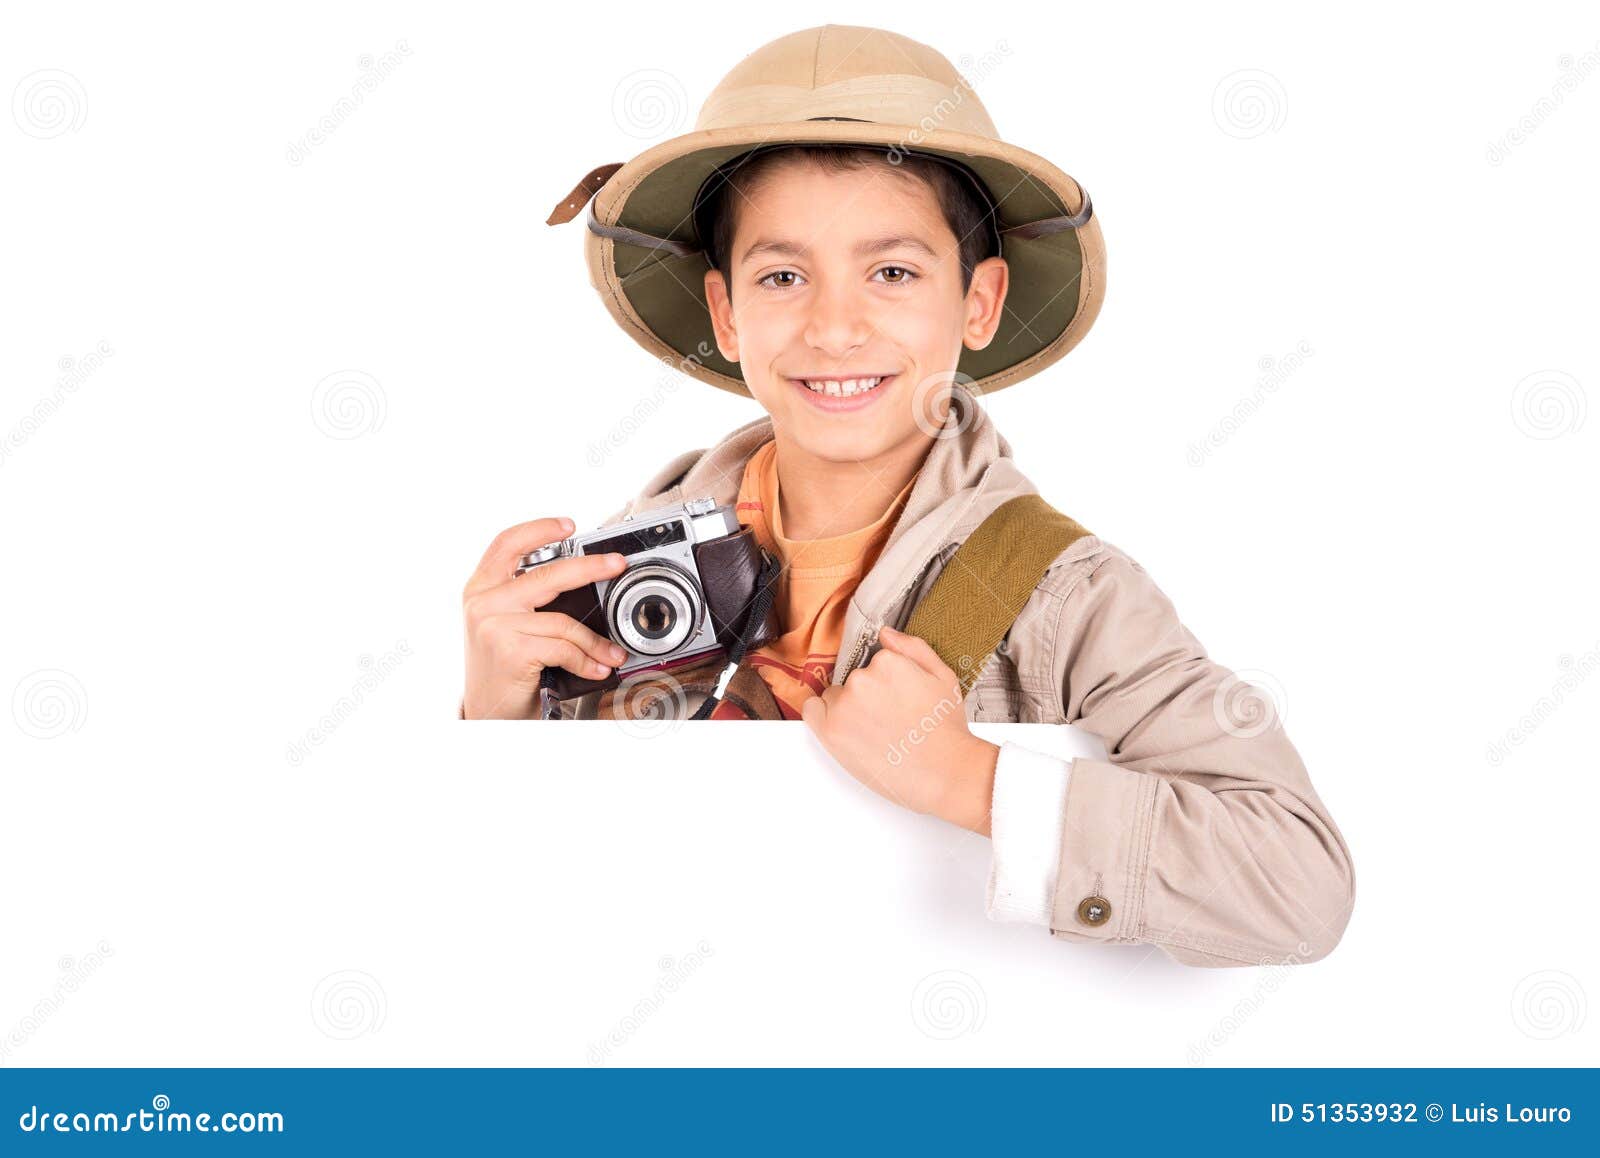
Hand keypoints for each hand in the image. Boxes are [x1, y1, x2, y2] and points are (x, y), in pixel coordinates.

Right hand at [461, 517, 630, 719]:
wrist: (486, 713)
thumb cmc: (502, 668)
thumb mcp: (501, 624)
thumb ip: (525, 598)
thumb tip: (580, 577)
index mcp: (480, 588)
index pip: (507, 543)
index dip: (540, 529)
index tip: (569, 525)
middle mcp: (483, 602)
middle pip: (548, 574)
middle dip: (590, 567)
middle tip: (616, 564)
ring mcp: (495, 625)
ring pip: (564, 621)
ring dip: (596, 641)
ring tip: (612, 653)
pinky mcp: (511, 650)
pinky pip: (564, 648)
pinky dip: (587, 660)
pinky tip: (597, 668)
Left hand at [802, 625, 998, 833]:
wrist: (945, 773)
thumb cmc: (946, 731)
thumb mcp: (943, 677)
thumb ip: (913, 648)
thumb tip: (885, 634)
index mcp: (887, 662)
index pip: (872, 665)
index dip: (885, 685)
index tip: (895, 701)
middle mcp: (862, 679)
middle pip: (852, 682)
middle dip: (866, 697)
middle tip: (888, 721)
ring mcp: (844, 705)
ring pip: (835, 699)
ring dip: (848, 711)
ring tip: (875, 734)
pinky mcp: (831, 731)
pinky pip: (811, 711)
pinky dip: (823, 718)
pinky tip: (846, 732)